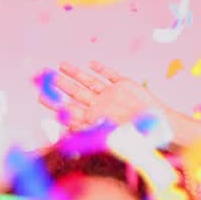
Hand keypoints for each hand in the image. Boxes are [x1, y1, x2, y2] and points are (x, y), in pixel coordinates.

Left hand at [38, 60, 171, 133]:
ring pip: (89, 83)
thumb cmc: (136, 136)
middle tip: (45, 78)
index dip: (55, 104)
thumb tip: (67, 131)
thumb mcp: (109, 135)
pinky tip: (92, 63)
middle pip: (76, 94)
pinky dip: (101, 69)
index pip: (70, 110)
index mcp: (94, 119)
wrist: (160, 125)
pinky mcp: (125, 86)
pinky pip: (111, 76)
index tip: (41, 96)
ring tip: (60, 65)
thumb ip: (89, 131)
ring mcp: (112, 95)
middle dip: (60, 86)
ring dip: (75, 74)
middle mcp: (100, 106)